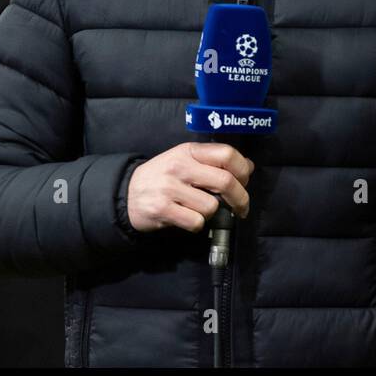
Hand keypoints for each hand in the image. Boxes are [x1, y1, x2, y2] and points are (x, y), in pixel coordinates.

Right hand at [126, 142, 253, 232]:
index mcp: (188, 151)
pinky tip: (187, 218)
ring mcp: (170, 188)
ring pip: (211, 206)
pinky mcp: (162, 209)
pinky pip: (196, 222)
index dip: (243, 170)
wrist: (126, 193)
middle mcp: (180, 166)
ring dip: (212, 213)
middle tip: (241, 208)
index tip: (245, 182)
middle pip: (225, 181)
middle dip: (240, 199)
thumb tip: (248, 166)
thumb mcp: (185, 160)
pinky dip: (197, 224)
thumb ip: (214, 162)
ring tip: (199, 210)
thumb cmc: (163, 176)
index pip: (226, 154)